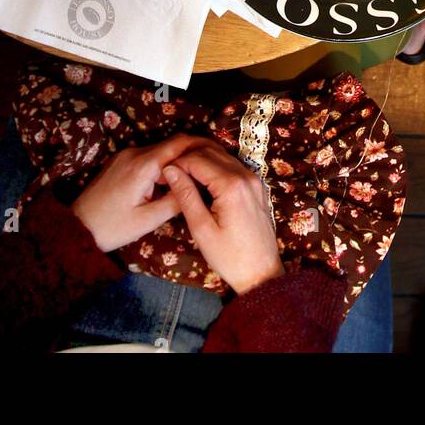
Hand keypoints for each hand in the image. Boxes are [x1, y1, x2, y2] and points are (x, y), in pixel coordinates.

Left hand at [71, 134, 200, 251]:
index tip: (218, 153)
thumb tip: (199, 186)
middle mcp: (134, 152)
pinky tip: (171, 182)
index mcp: (143, 164)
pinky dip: (162, 166)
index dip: (201, 145)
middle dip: (191, 155)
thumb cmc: (113, 227)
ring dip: (176, 162)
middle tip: (210, 169)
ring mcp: (125, 155)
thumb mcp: (148, 220)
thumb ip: (176, 200)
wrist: (77, 229)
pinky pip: (148, 157)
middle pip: (171, 145)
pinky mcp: (120, 162)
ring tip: (194, 177)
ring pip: (160, 151)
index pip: (179, 143)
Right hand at [163, 139, 283, 295]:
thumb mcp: (201, 229)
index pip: (198, 159)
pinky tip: (203, 181)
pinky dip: (216, 167)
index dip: (178, 162)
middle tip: (171, 172)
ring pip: (223, 156)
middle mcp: (245, 175)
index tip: (163, 173)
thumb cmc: (229, 256)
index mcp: (231, 185)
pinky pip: (233, 166)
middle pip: (211, 152)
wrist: (261, 273)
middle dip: (189, 158)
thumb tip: (170, 170)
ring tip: (183, 176)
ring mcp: (254, 179)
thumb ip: (186, 195)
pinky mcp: (257, 186)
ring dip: (202, 160)